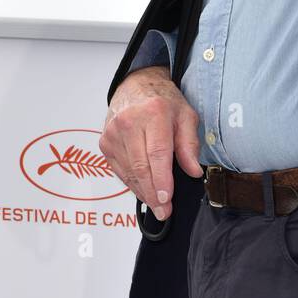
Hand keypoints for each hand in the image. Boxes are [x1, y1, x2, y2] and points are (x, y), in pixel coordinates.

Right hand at [101, 65, 202, 220]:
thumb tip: (193, 171)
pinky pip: (119, 170)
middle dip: (152, 194)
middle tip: (163, 211)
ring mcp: (113, 133)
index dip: (161, 179)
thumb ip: (190, 144)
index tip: (166, 199)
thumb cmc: (163, 101)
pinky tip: (143, 190)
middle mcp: (129, 122)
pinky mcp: (105, 142)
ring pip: (128, 172)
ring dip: (143, 192)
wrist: (136, 86)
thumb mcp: (186, 116)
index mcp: (153, 113)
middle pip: (140, 166)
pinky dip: (132, 183)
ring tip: (157, 205)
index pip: (157, 153)